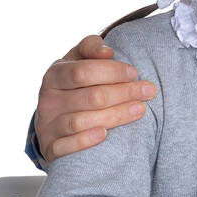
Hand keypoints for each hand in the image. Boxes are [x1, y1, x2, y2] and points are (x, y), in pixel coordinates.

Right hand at [35, 35, 157, 161]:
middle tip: (149, 91)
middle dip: (124, 92)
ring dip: (115, 116)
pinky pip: (65, 147)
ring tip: (141, 109)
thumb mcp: (78, 61)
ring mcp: (47, 126)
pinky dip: (85, 140)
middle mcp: (48, 100)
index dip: (112, 72)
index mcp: (54, 75)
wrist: (55, 119)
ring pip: (80, 122)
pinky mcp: (50, 148)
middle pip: (90, 97)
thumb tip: (107, 51)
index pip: (82, 72)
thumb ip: (90, 48)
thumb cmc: (75, 84)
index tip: (135, 73)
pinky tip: (105, 134)